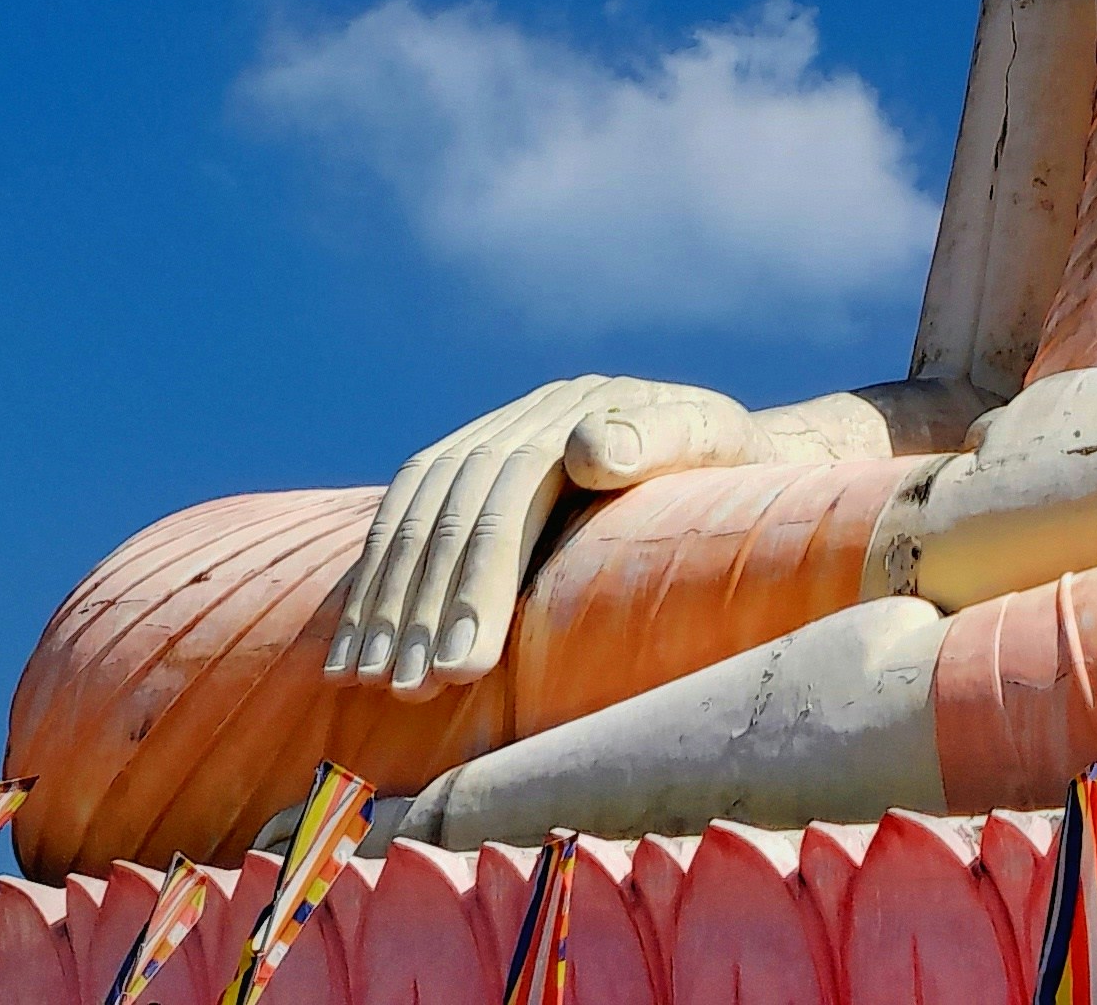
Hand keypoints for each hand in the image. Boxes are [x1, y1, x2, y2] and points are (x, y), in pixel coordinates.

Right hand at [326, 375, 757, 696]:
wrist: (742, 450)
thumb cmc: (735, 466)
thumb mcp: (715, 442)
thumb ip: (662, 438)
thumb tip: (589, 447)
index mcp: (577, 407)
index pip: (509, 494)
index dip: (478, 579)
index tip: (464, 666)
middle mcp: (526, 416)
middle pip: (453, 508)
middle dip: (421, 603)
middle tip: (406, 690)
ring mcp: (496, 437)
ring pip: (416, 513)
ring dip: (383, 597)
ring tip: (364, 680)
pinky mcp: (476, 472)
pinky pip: (406, 517)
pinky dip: (375, 579)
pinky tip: (354, 640)